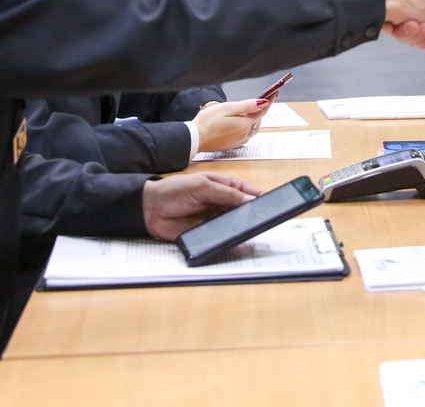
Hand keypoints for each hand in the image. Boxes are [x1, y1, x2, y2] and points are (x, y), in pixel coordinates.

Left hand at [141, 172, 260, 240]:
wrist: (150, 209)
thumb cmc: (174, 190)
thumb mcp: (203, 186)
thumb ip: (226, 194)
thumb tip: (250, 201)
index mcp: (224, 186)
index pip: (248, 191)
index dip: (260, 197)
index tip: (274, 203)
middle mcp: (222, 202)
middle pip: (244, 209)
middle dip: (254, 214)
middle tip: (267, 220)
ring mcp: (216, 218)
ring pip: (236, 223)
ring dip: (243, 226)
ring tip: (253, 230)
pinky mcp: (208, 232)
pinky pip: (223, 236)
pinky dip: (230, 237)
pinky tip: (235, 239)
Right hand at [192, 98, 268, 152]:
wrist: (194, 139)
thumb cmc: (207, 122)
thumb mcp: (227, 108)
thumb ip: (246, 106)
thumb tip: (263, 102)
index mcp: (244, 124)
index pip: (262, 110)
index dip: (269, 100)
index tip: (274, 93)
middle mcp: (244, 135)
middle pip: (258, 120)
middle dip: (262, 109)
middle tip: (264, 99)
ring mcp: (238, 141)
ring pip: (253, 129)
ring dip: (256, 119)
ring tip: (253, 109)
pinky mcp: (232, 144)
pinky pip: (246, 135)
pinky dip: (248, 127)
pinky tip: (242, 122)